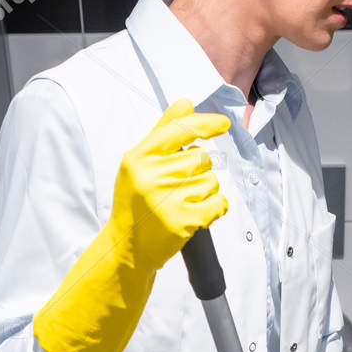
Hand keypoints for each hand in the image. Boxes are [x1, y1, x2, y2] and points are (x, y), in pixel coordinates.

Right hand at [34, 96, 229, 351]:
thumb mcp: (139, 164)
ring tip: (183, 203)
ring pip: (211, 180)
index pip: (179, 131)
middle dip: (199, 171)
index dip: (205, 124)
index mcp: (138, 158)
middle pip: (201, 158)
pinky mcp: (184, 221)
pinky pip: (219, 202)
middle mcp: (151, 176)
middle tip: (179, 188)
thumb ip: (163, 132)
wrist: (127, 249)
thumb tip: (187, 102)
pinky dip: (216, 207)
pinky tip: (199, 213)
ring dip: (205, 191)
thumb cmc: (135, 202)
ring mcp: (167, 200)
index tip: (224, 124)